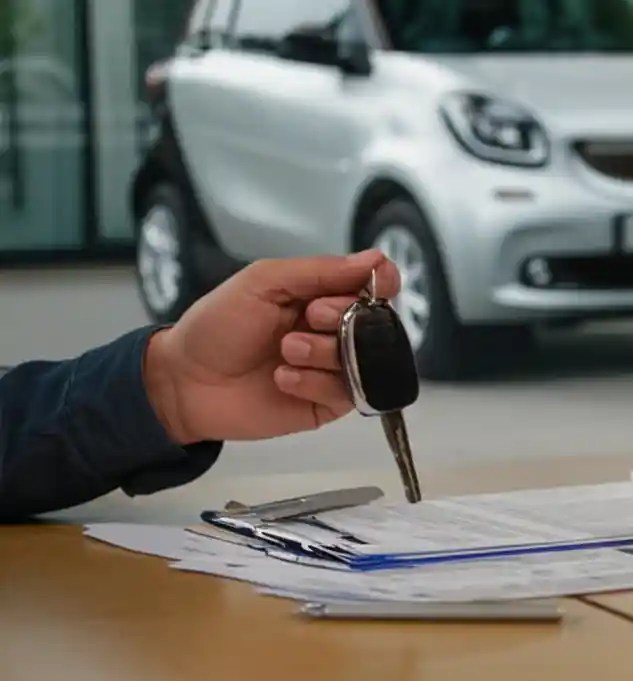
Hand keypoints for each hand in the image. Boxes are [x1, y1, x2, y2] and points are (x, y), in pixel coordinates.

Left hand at [142, 249, 401, 445]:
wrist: (185, 381)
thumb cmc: (218, 325)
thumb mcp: (263, 282)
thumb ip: (320, 270)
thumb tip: (377, 259)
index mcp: (323, 294)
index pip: (375, 285)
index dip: (381, 283)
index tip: (375, 284)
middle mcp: (336, 330)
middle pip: (377, 322)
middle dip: (344, 317)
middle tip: (309, 318)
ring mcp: (334, 368)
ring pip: (365, 359)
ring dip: (325, 352)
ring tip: (287, 352)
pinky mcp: (326, 403)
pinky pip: (348, 393)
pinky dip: (316, 382)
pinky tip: (283, 379)